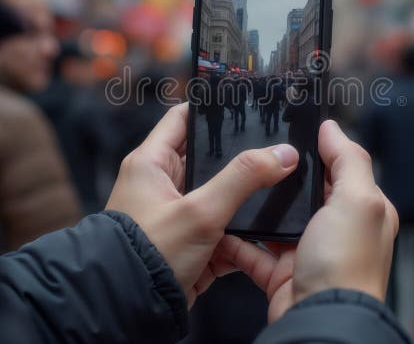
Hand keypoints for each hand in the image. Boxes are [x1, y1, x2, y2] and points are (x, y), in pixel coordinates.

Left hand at [105, 103, 298, 305]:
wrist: (130, 309)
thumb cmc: (147, 254)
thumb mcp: (200, 211)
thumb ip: (243, 178)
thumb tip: (283, 154)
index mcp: (152, 163)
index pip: (183, 119)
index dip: (211, 109)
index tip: (244, 104)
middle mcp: (162, 185)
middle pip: (209, 160)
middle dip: (242, 159)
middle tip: (278, 149)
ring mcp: (177, 215)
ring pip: (221, 197)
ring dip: (245, 200)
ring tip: (282, 187)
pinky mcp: (191, 243)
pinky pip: (223, 230)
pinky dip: (242, 234)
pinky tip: (268, 232)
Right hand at [218, 119, 397, 321]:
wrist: (320, 319)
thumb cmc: (347, 265)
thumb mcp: (358, 200)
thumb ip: (347, 160)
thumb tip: (331, 128)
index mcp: (362, 210)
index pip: (339, 169)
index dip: (317, 150)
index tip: (289, 130)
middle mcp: (337, 231)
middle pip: (303, 194)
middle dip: (279, 179)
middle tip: (254, 156)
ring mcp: (307, 253)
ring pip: (275, 222)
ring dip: (254, 208)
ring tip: (233, 185)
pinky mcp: (281, 274)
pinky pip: (253, 252)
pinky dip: (236, 241)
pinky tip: (221, 226)